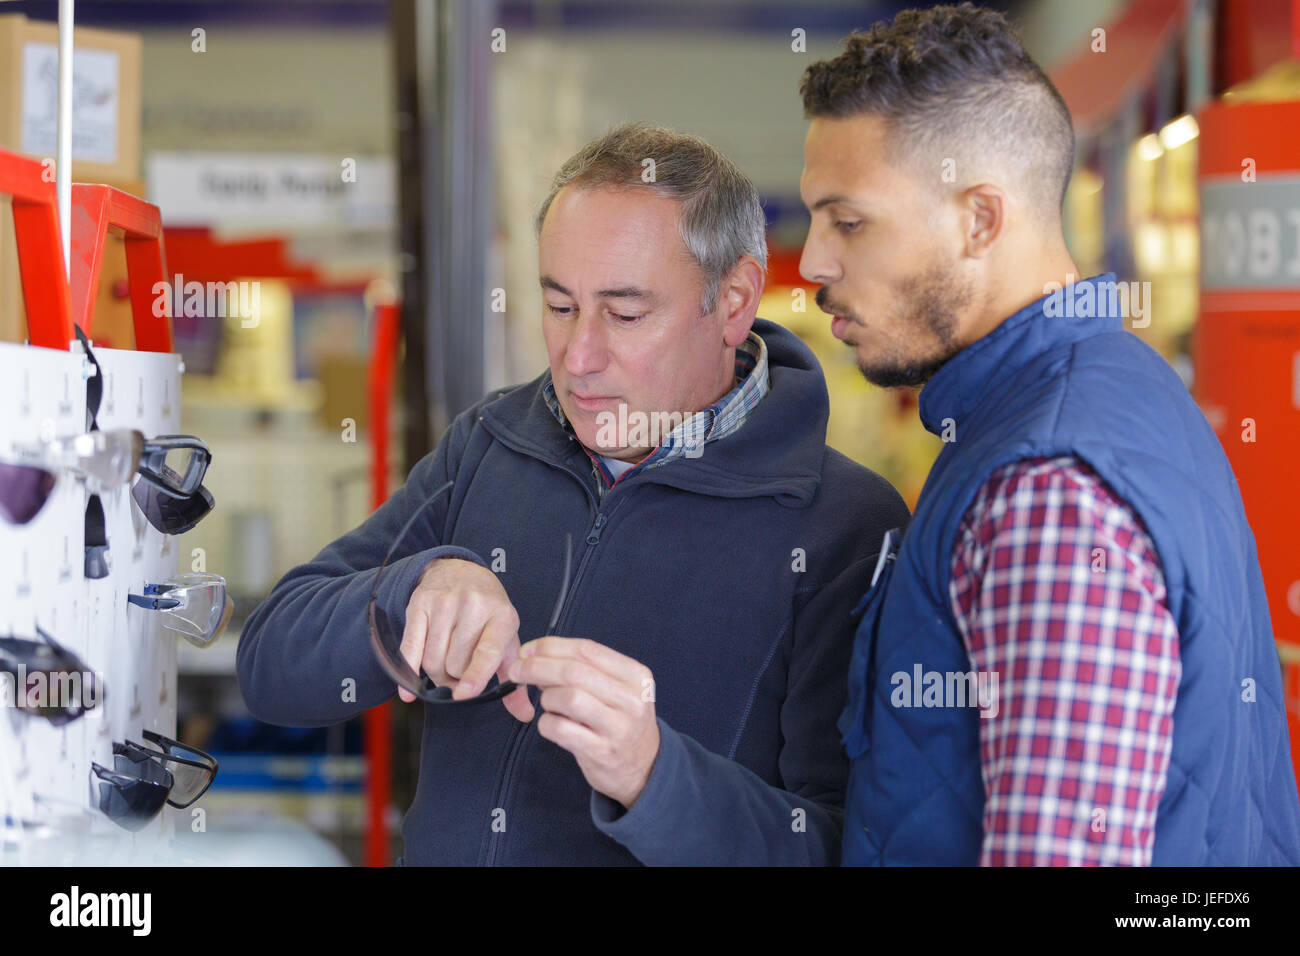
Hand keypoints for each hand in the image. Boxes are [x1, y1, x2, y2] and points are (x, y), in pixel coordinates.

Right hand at [399, 557, 532, 721]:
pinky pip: (409, 648)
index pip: (487, 651)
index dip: (476, 675)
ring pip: (433, 660)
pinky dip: (408, 672)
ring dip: (436, 674)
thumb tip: (526, 715)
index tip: (464, 694)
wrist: (460, 570)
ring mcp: (445, 603)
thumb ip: (513, 679)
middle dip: (456, 677)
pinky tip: (409, 691)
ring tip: (445, 665)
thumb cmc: (488, 612)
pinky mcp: (419, 604)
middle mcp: (474, 606)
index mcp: (502, 616)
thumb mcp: (507, 638)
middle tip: (460, 671)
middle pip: (456, 664)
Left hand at [508, 637, 659, 807]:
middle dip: (537, 667)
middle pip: (574, 672)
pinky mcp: (602, 752)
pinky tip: (551, 724)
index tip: (527, 649)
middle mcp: (631, 700)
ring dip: (547, 698)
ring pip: (568, 698)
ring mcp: (618, 727)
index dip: (551, 647)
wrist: (645, 767)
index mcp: (635, 676)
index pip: (587, 650)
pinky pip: (561, 729)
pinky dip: (547, 723)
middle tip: (516, 670)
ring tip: (548, 704)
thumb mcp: (615, 690)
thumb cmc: (620, 722)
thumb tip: (536, 658)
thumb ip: (582, 672)